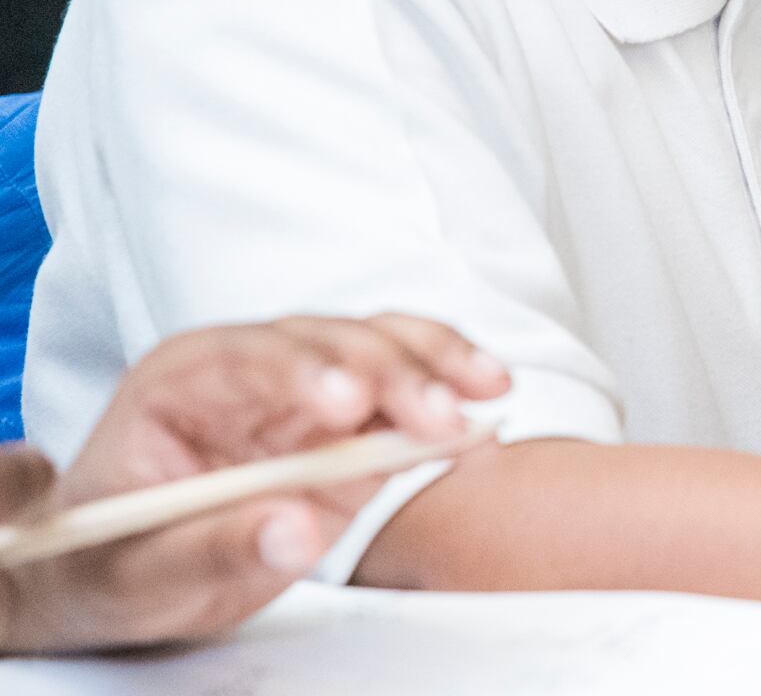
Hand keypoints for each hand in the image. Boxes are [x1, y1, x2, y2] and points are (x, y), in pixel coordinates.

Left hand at [0, 315, 506, 655]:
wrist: (128, 570)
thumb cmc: (114, 564)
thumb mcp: (138, 576)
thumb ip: (213, 549)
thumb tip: (294, 529)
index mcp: (179, 383)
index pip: (245, 356)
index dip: (302, 370)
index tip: (350, 404)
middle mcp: (251, 368)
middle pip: (331, 343)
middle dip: (392, 374)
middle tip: (439, 420)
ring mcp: (309, 388)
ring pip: (383, 345)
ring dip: (437, 366)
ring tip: (486, 397)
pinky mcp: (356, 420)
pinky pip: (410, 386)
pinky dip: (453, 390)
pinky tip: (488, 408)